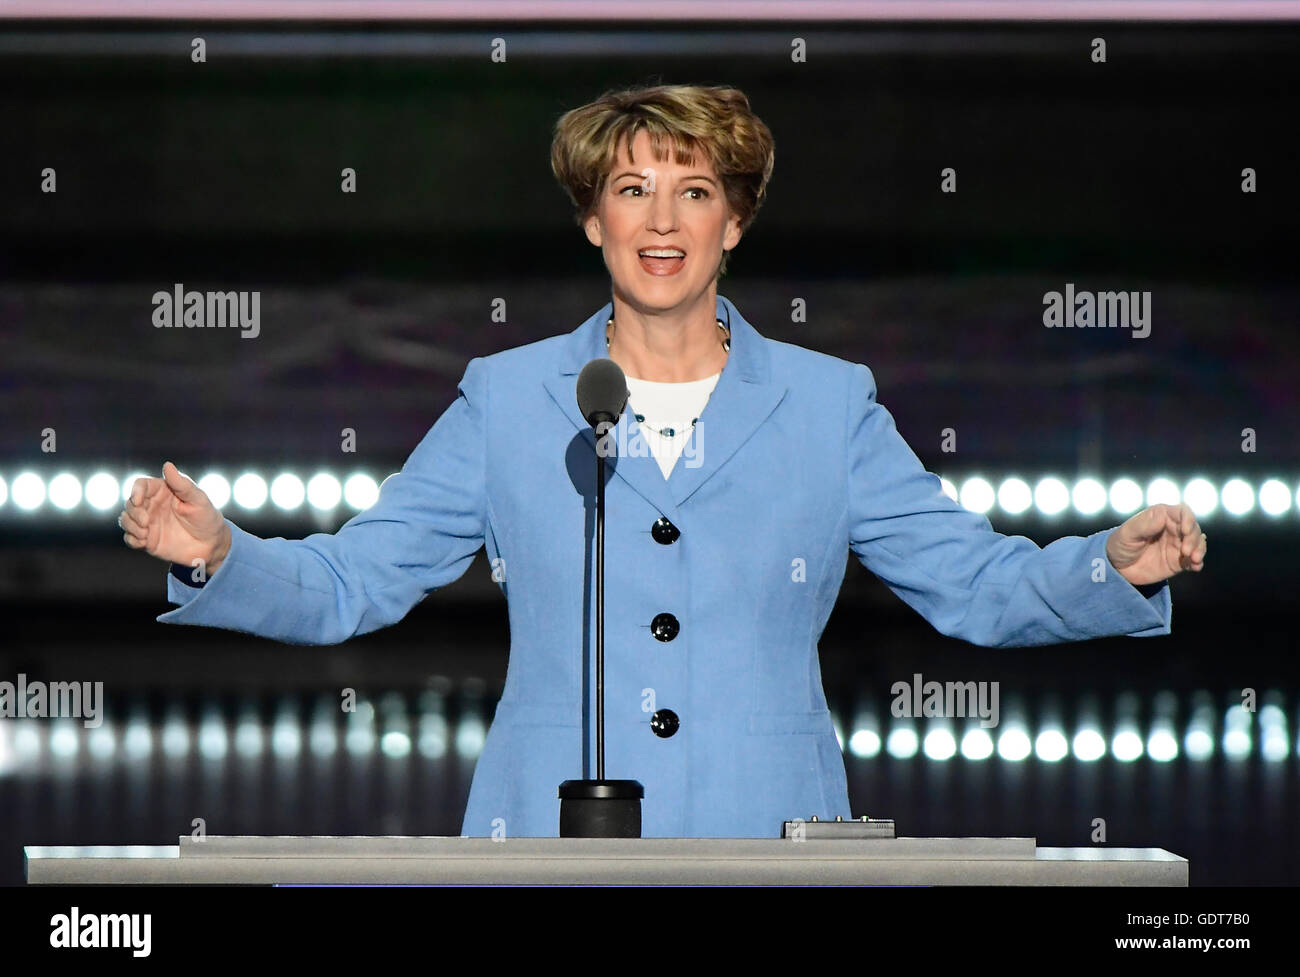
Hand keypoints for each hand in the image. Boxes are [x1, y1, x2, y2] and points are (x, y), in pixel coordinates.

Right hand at [119, 461, 231, 575]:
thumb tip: (167, 465)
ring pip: (125, 519)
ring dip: (130, 526)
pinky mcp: (147, 539)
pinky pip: (129, 538)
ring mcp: (149, 523)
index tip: (139, 501)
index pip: (141, 485)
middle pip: (129, 503)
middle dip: (133, 512)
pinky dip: (132, 539)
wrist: (211, 545)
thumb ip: (182, 484)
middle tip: (147, 522)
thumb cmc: (207, 518)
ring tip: (146, 533)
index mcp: (163, 492)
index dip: (135, 491)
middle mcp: (153, 505)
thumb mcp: (198, 499)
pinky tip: (144, 542)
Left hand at [1105, 502, 1205, 586]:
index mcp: (1161, 516)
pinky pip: (1194, 560)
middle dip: (1193, 538)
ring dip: (1200, 550)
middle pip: (1193, 528)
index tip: (1185, 530)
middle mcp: (1173, 529)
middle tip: (1185, 551)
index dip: (1188, 519)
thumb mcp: (1127, 533)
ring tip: (1194, 559)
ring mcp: (1177, 545)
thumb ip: (1144, 525)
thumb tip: (1162, 515)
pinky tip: (1195, 566)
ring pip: (1197, 543)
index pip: (1182, 512)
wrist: (1117, 567)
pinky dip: (1198, 562)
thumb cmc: (1120, 544)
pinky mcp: (1179, 560)